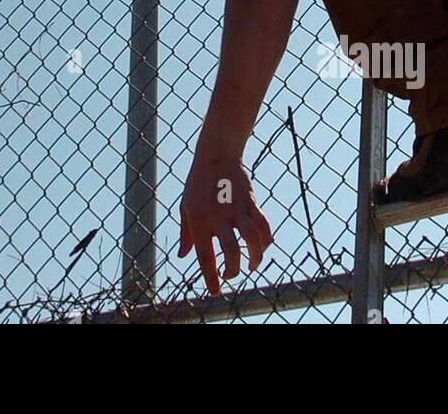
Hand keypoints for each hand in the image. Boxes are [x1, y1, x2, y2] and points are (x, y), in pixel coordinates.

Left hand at [177, 152, 272, 296]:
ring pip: (252, 239)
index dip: (211, 276)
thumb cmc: (197, 184)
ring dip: (255, 257)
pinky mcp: (251, 202)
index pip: (205, 254)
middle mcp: (218, 215)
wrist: (216, 154)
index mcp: (199, 219)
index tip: (215, 292)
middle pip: (231, 250)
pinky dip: (265, 239)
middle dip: (233, 270)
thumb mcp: (185, 207)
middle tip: (231, 274)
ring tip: (252, 265)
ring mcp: (236, 208)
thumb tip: (182, 256)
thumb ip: (186, 234)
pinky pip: (263, 224)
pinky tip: (261, 246)